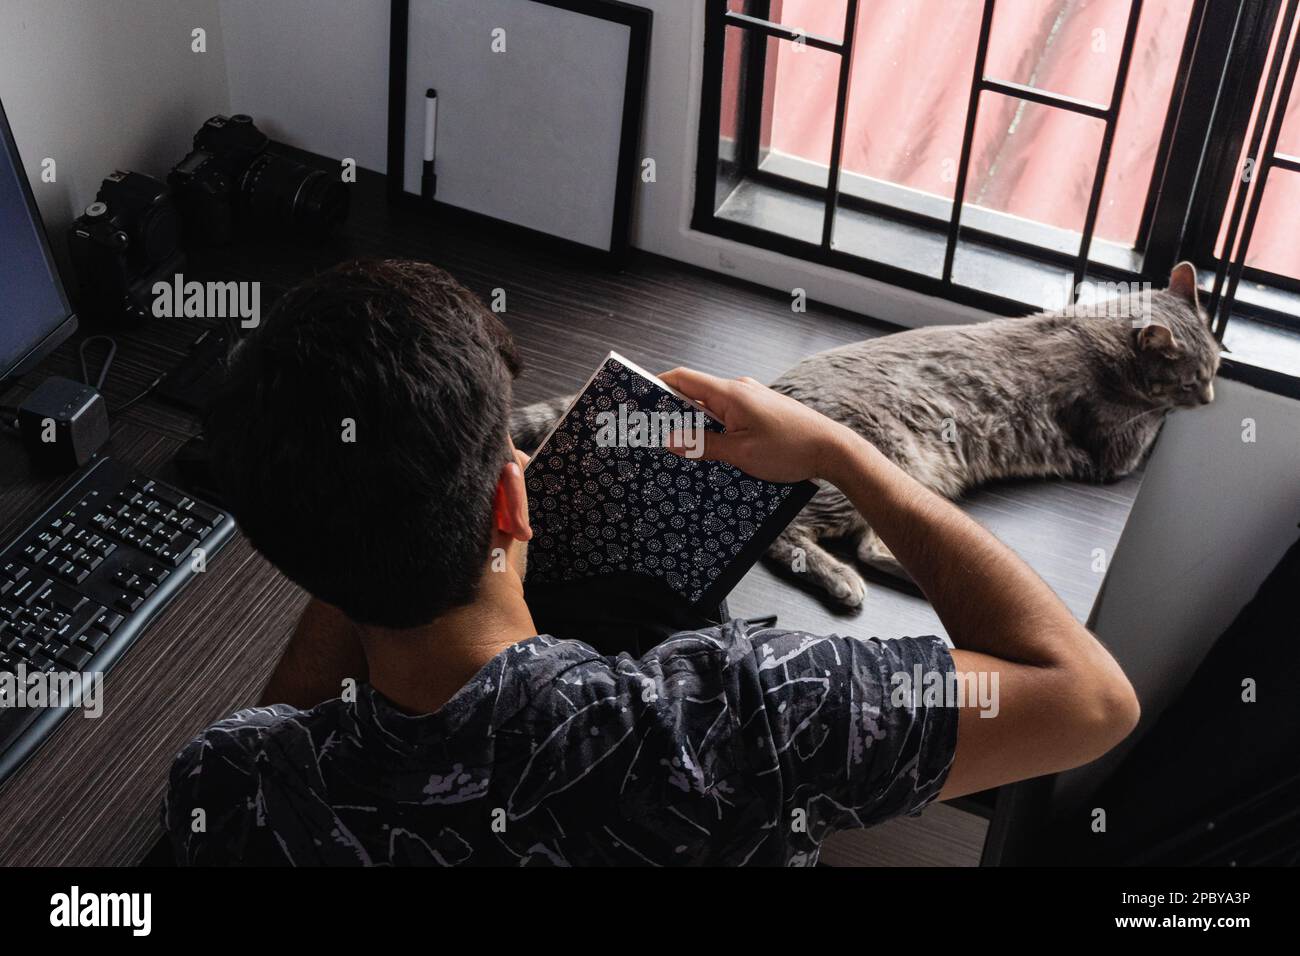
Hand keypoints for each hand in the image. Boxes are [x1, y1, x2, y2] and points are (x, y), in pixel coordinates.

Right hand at [658, 367, 854, 483]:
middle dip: (673, 412)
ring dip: (697, 425)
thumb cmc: (791, 449)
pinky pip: (729, 416)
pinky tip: (713, 450)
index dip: (657, 385)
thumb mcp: (741, 453)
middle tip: (652, 430)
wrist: (833, 450)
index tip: (638, 399)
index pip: (683, 379)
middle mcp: (740, 390)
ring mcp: (752, 400)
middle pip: (695, 394)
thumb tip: (670, 439)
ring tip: (681, 447)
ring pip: (712, 408)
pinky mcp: (762, 411)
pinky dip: (716, 428)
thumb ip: (703, 445)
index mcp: (730, 393)